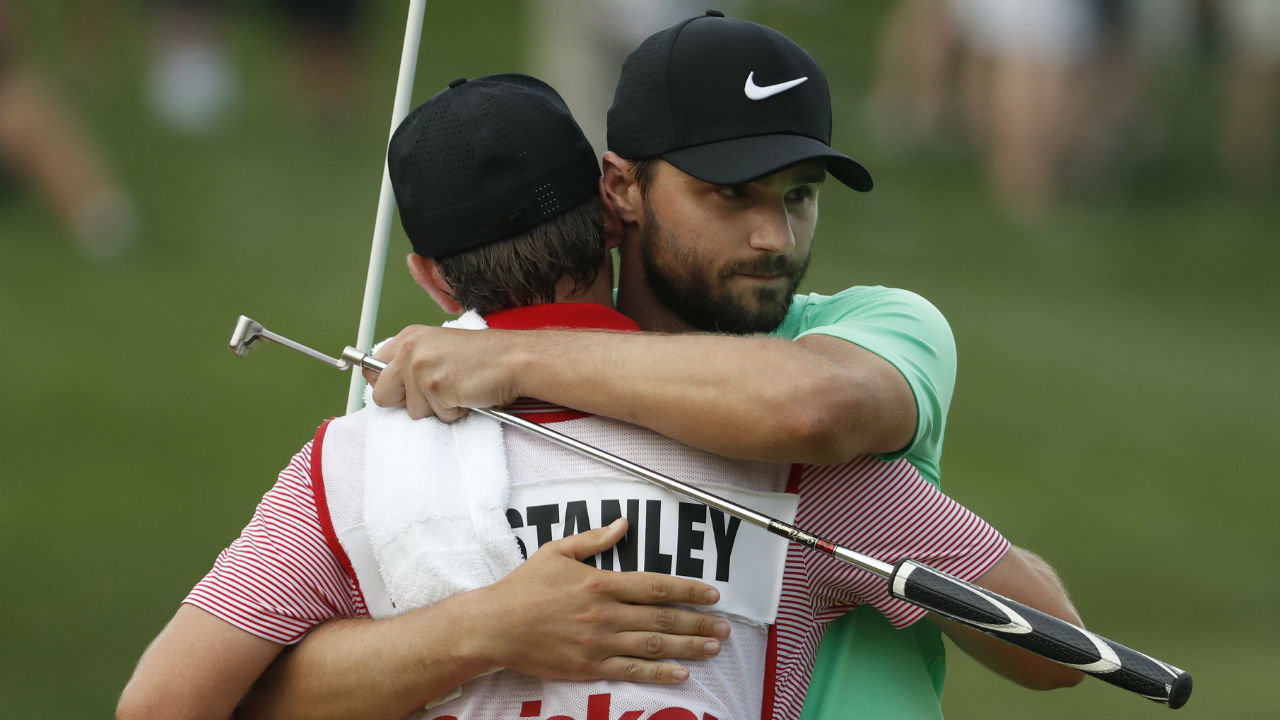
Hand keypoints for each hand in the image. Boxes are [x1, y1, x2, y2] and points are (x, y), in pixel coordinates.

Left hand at [363, 324, 520, 421]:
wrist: (513, 358)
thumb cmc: (485, 356)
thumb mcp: (441, 347)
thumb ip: (415, 360)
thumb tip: (392, 383)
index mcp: (410, 337)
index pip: (373, 365)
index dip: (384, 383)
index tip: (396, 390)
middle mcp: (410, 350)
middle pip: (382, 394)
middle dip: (405, 402)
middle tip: (433, 394)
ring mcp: (421, 369)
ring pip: (413, 411)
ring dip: (437, 408)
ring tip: (458, 389)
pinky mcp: (435, 388)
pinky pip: (438, 416)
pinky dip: (454, 412)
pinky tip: (467, 394)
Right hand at [470, 518, 729, 682]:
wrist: (494, 626)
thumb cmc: (524, 587)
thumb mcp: (557, 551)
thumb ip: (594, 540)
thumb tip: (624, 523)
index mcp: (600, 583)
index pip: (656, 586)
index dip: (688, 590)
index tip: (712, 595)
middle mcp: (604, 614)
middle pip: (662, 618)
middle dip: (698, 623)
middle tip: (725, 627)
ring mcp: (598, 643)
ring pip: (653, 645)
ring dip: (687, 647)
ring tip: (713, 648)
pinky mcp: (589, 666)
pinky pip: (632, 670)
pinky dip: (659, 672)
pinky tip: (682, 673)